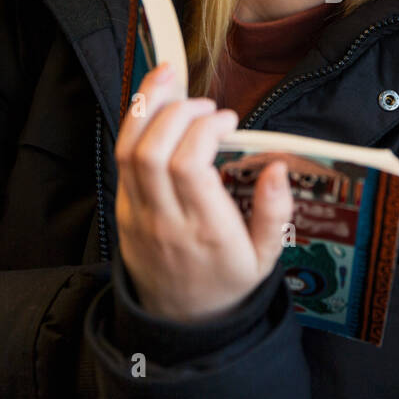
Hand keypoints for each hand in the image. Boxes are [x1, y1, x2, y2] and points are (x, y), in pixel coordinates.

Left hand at [114, 62, 293, 322]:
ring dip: (147, 107)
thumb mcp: (266, 257)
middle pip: (153, 152)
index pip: (190, 167)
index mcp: (206, 232)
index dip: (205, 130)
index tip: (228, 121)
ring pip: (128, 151)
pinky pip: (121, 159)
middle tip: (204, 105)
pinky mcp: (122, 209)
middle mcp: (165, 221)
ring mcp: (138, 215)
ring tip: (169, 77)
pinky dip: (134, 124)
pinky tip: (153, 103)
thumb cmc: (228, 281)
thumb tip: (278, 168)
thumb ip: (274, 213)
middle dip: (177, 113)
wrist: (183, 320)